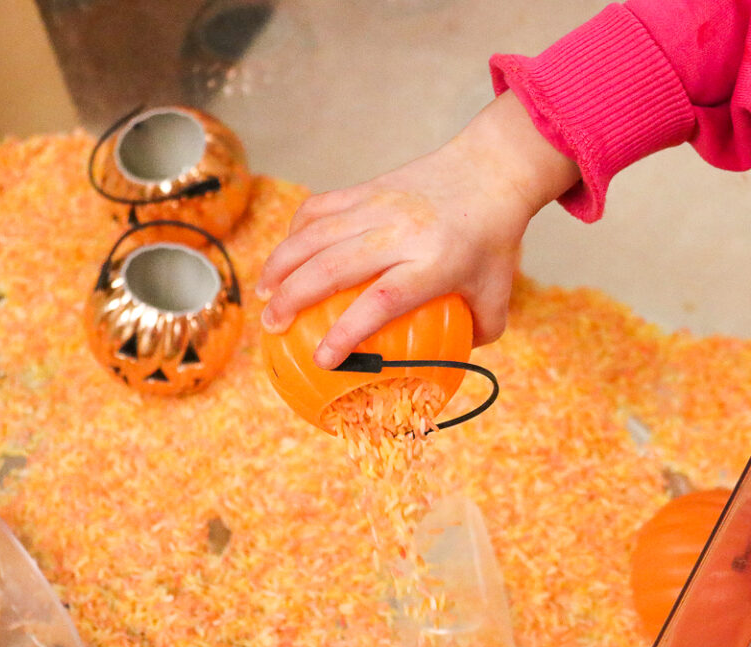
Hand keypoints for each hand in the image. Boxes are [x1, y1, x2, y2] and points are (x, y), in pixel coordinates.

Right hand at [256, 91, 579, 368]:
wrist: (491, 169)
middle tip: (271, 327)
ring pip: (315, 234)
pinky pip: (320, 207)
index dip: (346, 332)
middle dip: (291, 298)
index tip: (322, 359)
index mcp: (434, 263)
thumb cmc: (495, 240)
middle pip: (332, 266)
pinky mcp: (367, 186)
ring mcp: (379, 204)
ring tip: (262, 293)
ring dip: (281, 264)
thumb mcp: (497, 294)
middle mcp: (400, 232)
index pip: (381, 302)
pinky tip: (286, 254)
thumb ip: (476, 334)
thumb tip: (446, 366)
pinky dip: (295, 231)